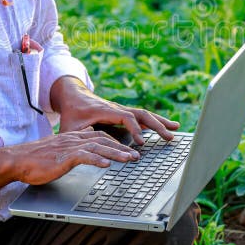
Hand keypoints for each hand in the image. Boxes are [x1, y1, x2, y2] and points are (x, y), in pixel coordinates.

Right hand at [6, 130, 138, 184]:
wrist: (17, 160)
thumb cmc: (35, 159)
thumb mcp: (58, 150)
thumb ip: (72, 146)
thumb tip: (85, 142)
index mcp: (73, 137)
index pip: (100, 136)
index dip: (116, 142)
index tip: (128, 149)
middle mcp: (74, 139)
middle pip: (104, 140)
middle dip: (122, 147)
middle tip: (136, 155)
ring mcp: (70, 147)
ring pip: (99, 147)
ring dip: (116, 153)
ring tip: (129, 159)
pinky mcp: (64, 157)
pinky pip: (84, 156)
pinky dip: (97, 159)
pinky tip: (107, 164)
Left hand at [51, 76, 179, 143]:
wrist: (73, 96)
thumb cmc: (71, 113)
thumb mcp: (69, 126)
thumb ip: (76, 137)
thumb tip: (84, 148)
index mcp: (105, 111)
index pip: (125, 117)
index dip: (134, 130)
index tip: (141, 142)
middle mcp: (117, 109)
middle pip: (141, 114)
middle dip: (156, 125)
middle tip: (169, 137)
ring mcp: (122, 110)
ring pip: (144, 114)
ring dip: (160, 122)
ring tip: (175, 129)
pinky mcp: (124, 113)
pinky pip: (142, 117)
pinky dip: (155, 121)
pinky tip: (166, 127)